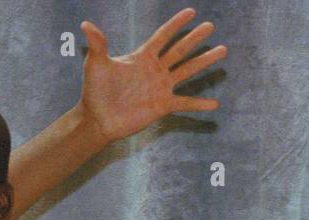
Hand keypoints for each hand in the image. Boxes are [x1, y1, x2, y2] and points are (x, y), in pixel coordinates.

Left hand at [78, 9, 226, 140]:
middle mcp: (154, 70)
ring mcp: (160, 87)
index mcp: (142, 57)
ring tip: (222, 50)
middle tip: (211, 27)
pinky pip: (184, 103)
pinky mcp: (162, 105)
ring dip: (204, 61)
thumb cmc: (94, 91)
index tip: (191, 12)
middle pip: (179, 50)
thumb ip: (97, 45)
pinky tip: (215, 104)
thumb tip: (86, 25)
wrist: (97, 118)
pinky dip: (199, 104)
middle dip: (195, 38)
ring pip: (187, 71)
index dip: (176, 25)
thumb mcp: (95, 65)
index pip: (163, 36)